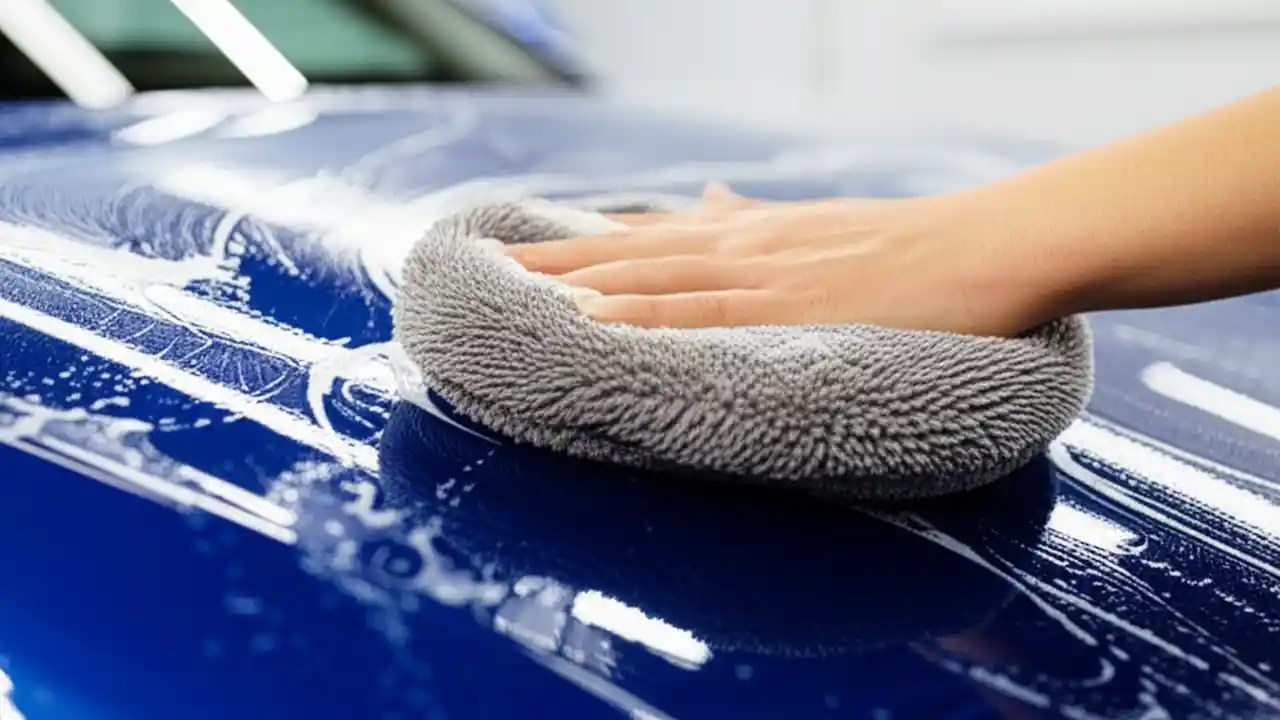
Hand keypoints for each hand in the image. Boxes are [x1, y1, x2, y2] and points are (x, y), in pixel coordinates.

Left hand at [507, 184, 1049, 335]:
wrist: (986, 247)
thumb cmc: (914, 243)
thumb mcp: (819, 223)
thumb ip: (753, 219)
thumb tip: (706, 200)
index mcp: (751, 232)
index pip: (648, 237)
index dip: (581, 245)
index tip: (524, 254)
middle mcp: (745, 246)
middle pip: (633, 251)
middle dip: (559, 262)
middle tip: (492, 272)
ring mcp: (765, 275)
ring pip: (654, 277)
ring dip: (582, 284)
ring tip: (517, 292)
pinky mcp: (793, 307)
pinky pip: (703, 313)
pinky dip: (642, 314)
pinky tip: (593, 317)